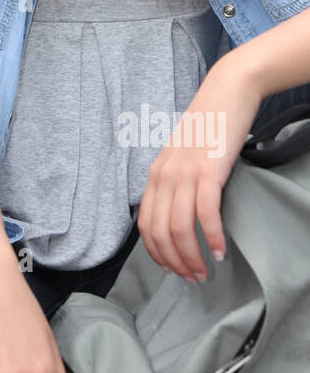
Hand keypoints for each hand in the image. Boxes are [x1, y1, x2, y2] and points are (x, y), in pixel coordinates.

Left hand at [137, 64, 261, 281]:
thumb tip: (181, 215)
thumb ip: (177, 183)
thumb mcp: (182, 158)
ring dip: (192, 257)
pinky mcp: (208, 171)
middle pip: (160, 233)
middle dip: (174, 263)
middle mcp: (163, 176)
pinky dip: (212, 237)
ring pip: (180, 229)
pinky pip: (205, 214)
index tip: (173, 270)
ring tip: (205, 272)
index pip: (145, 226)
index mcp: (155, 175)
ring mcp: (184, 173)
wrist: (225, 93)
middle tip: (193, 279)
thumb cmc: (208, 128)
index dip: (157, 254)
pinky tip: (220, 251)